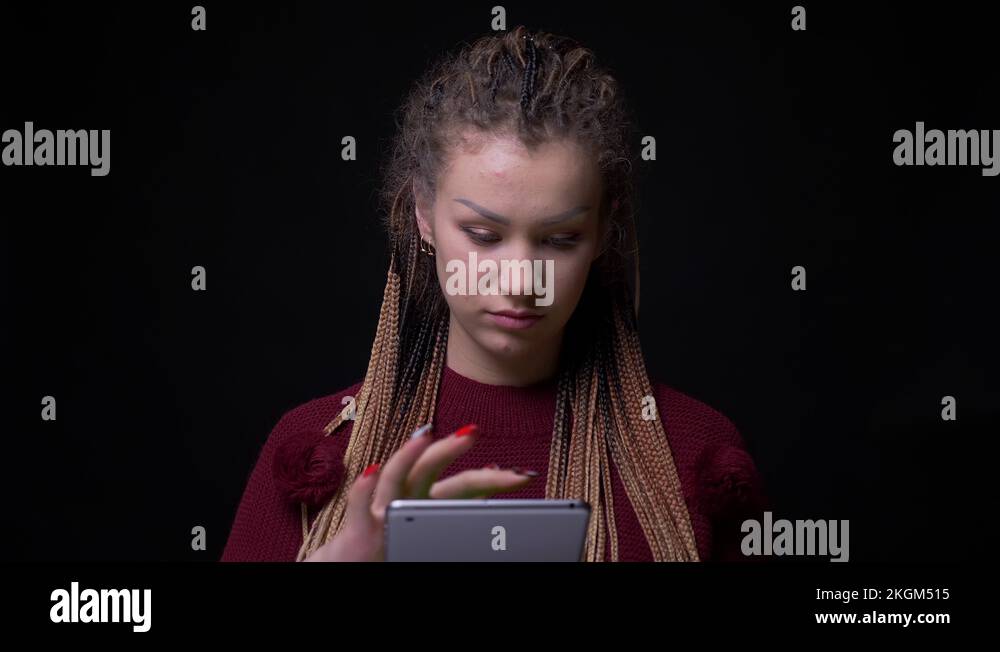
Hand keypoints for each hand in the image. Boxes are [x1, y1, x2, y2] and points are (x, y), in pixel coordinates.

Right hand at [302, 424, 537, 561]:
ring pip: (396, 476)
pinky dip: (363, 487)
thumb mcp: (424, 525)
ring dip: (409, 454)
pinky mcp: (360, 527)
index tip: (520, 474)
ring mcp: (382, 510)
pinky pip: (360, 503)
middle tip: (476, 431)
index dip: (489, 475)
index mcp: (425, 499)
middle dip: (452, 448)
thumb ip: (450, 511)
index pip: (460, 480)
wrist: (348, 563)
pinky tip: (371, 471)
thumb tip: (487, 499)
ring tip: (425, 434)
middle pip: (430, 466)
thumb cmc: (389, 542)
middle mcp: (404, 498)